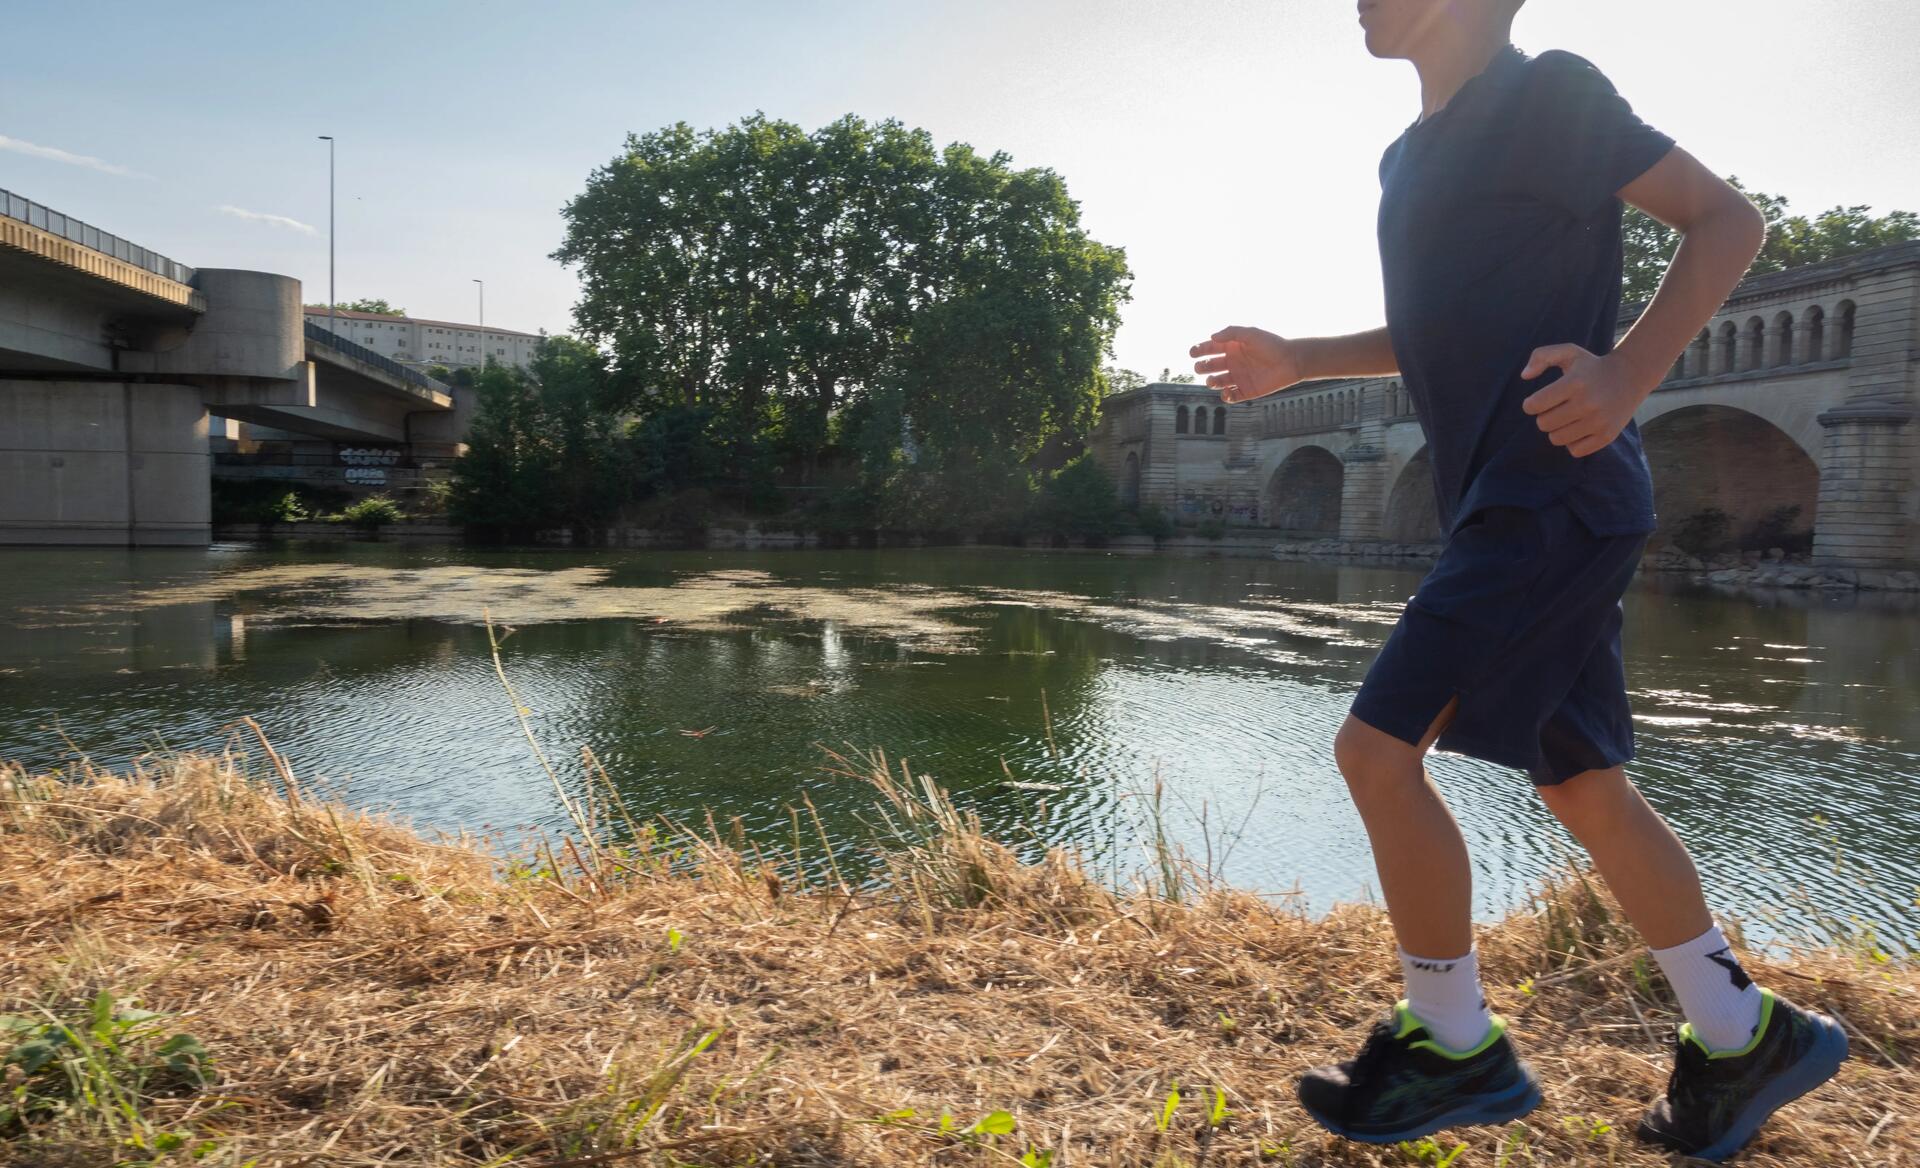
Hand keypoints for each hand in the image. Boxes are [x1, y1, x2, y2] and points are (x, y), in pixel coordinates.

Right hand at [1188, 326, 1302, 403]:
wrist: (1291, 361)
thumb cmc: (1271, 344)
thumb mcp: (1250, 333)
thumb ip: (1231, 332)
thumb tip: (1212, 337)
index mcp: (1232, 347)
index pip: (1210, 349)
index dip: (1199, 351)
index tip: (1192, 353)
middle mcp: (1233, 362)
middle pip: (1210, 366)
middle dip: (1202, 367)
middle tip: (1201, 368)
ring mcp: (1239, 377)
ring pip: (1217, 382)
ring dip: (1211, 382)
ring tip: (1212, 380)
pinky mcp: (1247, 391)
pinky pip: (1230, 396)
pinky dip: (1225, 396)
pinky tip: (1227, 391)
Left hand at [1520, 344, 1645, 457]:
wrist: (1631, 376)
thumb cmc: (1591, 366)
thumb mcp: (1568, 352)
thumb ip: (1541, 356)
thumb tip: (1524, 375)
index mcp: (1575, 382)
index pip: (1534, 405)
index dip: (1531, 404)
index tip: (1540, 400)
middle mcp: (1588, 403)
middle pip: (1544, 424)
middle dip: (1545, 416)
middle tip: (1557, 408)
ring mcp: (1599, 421)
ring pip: (1556, 439)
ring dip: (1557, 430)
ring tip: (1569, 417)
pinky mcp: (1607, 436)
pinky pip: (1575, 451)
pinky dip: (1573, 442)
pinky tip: (1580, 428)